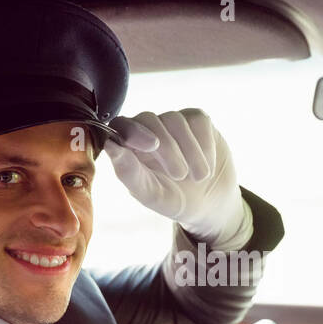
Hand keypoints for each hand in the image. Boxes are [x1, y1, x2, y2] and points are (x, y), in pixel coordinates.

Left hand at [103, 109, 246, 244]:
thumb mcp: (151, 194)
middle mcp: (148, 129)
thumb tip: (111, 146)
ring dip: (190, 150)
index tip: (151, 146)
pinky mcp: (197, 120)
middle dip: (167, 148)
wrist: (211, 204)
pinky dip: (204, 145)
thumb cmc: (173, 200)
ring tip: (199, 177)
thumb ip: (129, 172)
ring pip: (175, 120)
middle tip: (180, 175)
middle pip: (149, 120)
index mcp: (129, 146)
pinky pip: (198, 121)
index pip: (120, 125)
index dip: (132, 131)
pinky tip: (208, 165)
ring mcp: (173, 122)